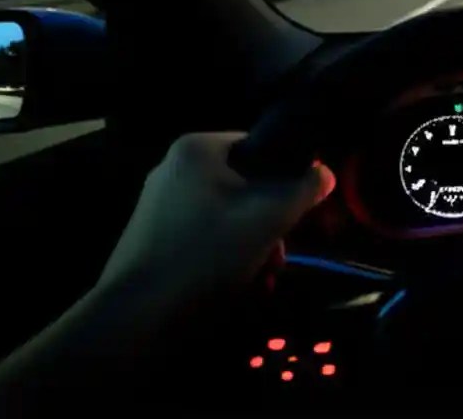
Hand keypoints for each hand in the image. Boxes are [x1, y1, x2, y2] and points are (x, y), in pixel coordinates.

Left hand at [98, 132, 335, 307]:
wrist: (138, 315)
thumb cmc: (206, 254)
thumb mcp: (267, 219)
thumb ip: (302, 190)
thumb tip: (325, 172)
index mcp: (196, 149)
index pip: (260, 146)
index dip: (288, 176)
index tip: (299, 212)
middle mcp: (174, 167)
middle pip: (245, 184)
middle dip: (269, 221)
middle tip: (279, 255)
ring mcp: (160, 202)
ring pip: (227, 213)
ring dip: (252, 242)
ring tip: (261, 275)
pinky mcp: (154, 235)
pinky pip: (205, 233)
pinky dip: (225, 253)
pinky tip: (236, 282)